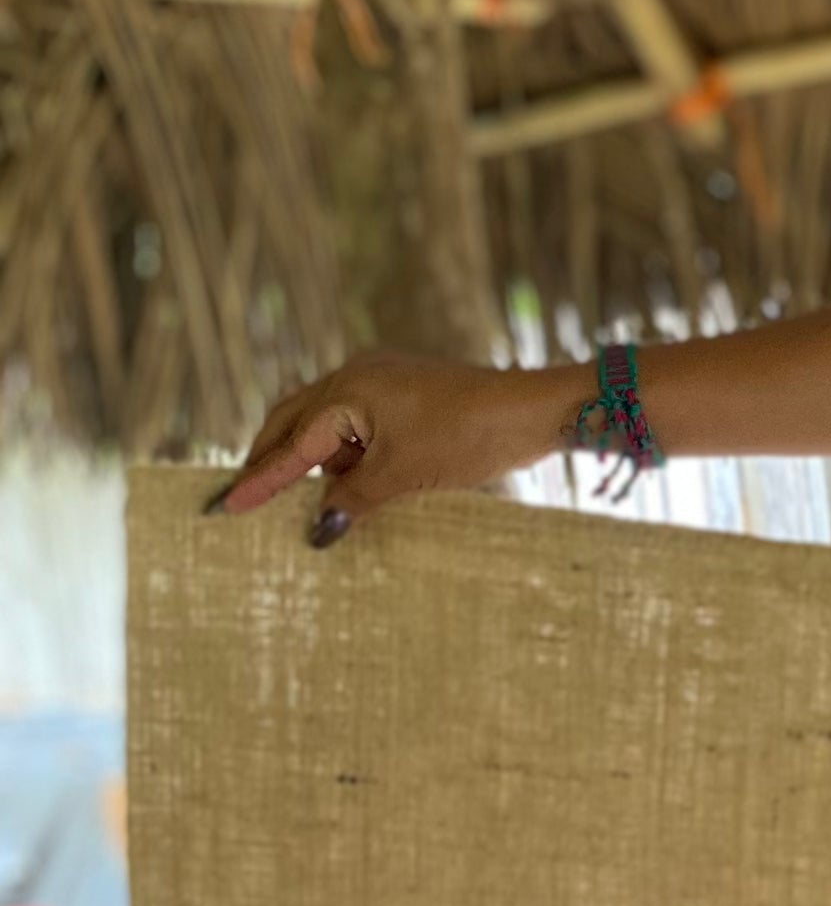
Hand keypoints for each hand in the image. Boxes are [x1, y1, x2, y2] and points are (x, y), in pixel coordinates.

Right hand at [213, 352, 576, 539]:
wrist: (531, 410)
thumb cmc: (468, 436)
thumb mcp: (403, 475)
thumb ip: (353, 498)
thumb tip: (318, 529)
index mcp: (347, 390)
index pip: (291, 443)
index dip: (259, 479)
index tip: (225, 506)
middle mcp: (356, 376)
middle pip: (293, 421)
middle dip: (273, 460)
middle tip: (249, 498)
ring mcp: (381, 379)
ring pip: (327, 423)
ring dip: (318, 460)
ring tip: (317, 503)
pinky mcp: (404, 392)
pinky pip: (357, 423)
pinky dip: (347, 453)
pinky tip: (354, 483)